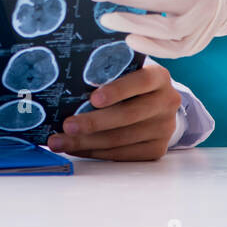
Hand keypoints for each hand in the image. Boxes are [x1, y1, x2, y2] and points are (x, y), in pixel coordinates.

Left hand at [46, 63, 180, 160]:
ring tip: (60, 141)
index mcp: (159, 77)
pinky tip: (77, 148)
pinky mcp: (157, 149)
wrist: (157, 104)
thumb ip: (109, 72)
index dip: (117, 90)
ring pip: (121, 139)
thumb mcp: (127, 71)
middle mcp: (166, 102)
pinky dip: (95, 152)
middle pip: (128, 116)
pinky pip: (122, 154)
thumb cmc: (131, 84)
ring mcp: (163, 128)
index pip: (140, 81)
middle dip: (93, 122)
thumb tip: (68, 82)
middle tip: (67, 125)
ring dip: (86, 142)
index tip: (93, 98)